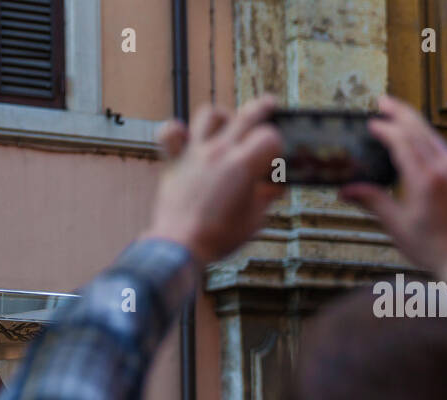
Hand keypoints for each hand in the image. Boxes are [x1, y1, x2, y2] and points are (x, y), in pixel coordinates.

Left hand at [142, 96, 284, 263]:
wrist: (181, 246)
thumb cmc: (218, 237)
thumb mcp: (255, 220)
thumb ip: (267, 197)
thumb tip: (275, 186)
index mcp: (244, 165)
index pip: (271, 137)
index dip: (277, 147)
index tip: (275, 160)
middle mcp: (220, 152)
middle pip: (248, 115)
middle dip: (263, 108)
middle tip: (269, 105)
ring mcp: (195, 154)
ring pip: (209, 114)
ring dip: (221, 117)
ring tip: (225, 125)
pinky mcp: (175, 162)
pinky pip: (169, 133)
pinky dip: (176, 131)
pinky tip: (184, 136)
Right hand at [340, 95, 446, 279]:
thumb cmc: (435, 247)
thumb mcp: (397, 225)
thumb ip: (373, 202)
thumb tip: (347, 190)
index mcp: (425, 178)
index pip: (402, 141)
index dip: (385, 128)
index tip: (371, 122)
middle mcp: (444, 168)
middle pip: (420, 129)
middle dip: (400, 113)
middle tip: (384, 101)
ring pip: (433, 137)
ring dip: (414, 123)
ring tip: (398, 117)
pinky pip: (442, 148)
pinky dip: (426, 138)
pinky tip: (419, 143)